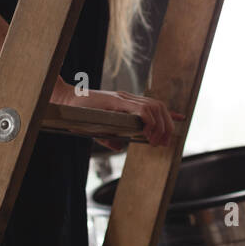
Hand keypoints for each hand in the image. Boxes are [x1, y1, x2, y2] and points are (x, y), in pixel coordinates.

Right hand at [50, 78, 181, 148]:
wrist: (63, 100)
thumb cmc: (78, 114)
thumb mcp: (97, 128)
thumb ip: (110, 137)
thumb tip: (120, 147)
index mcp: (124, 103)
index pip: (153, 104)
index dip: (168, 112)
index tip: (181, 118)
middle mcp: (126, 98)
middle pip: (158, 106)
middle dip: (166, 125)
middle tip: (163, 143)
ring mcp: (122, 99)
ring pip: (153, 107)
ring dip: (159, 125)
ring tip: (155, 141)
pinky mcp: (115, 102)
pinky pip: (139, 109)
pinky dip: (148, 120)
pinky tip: (146, 132)